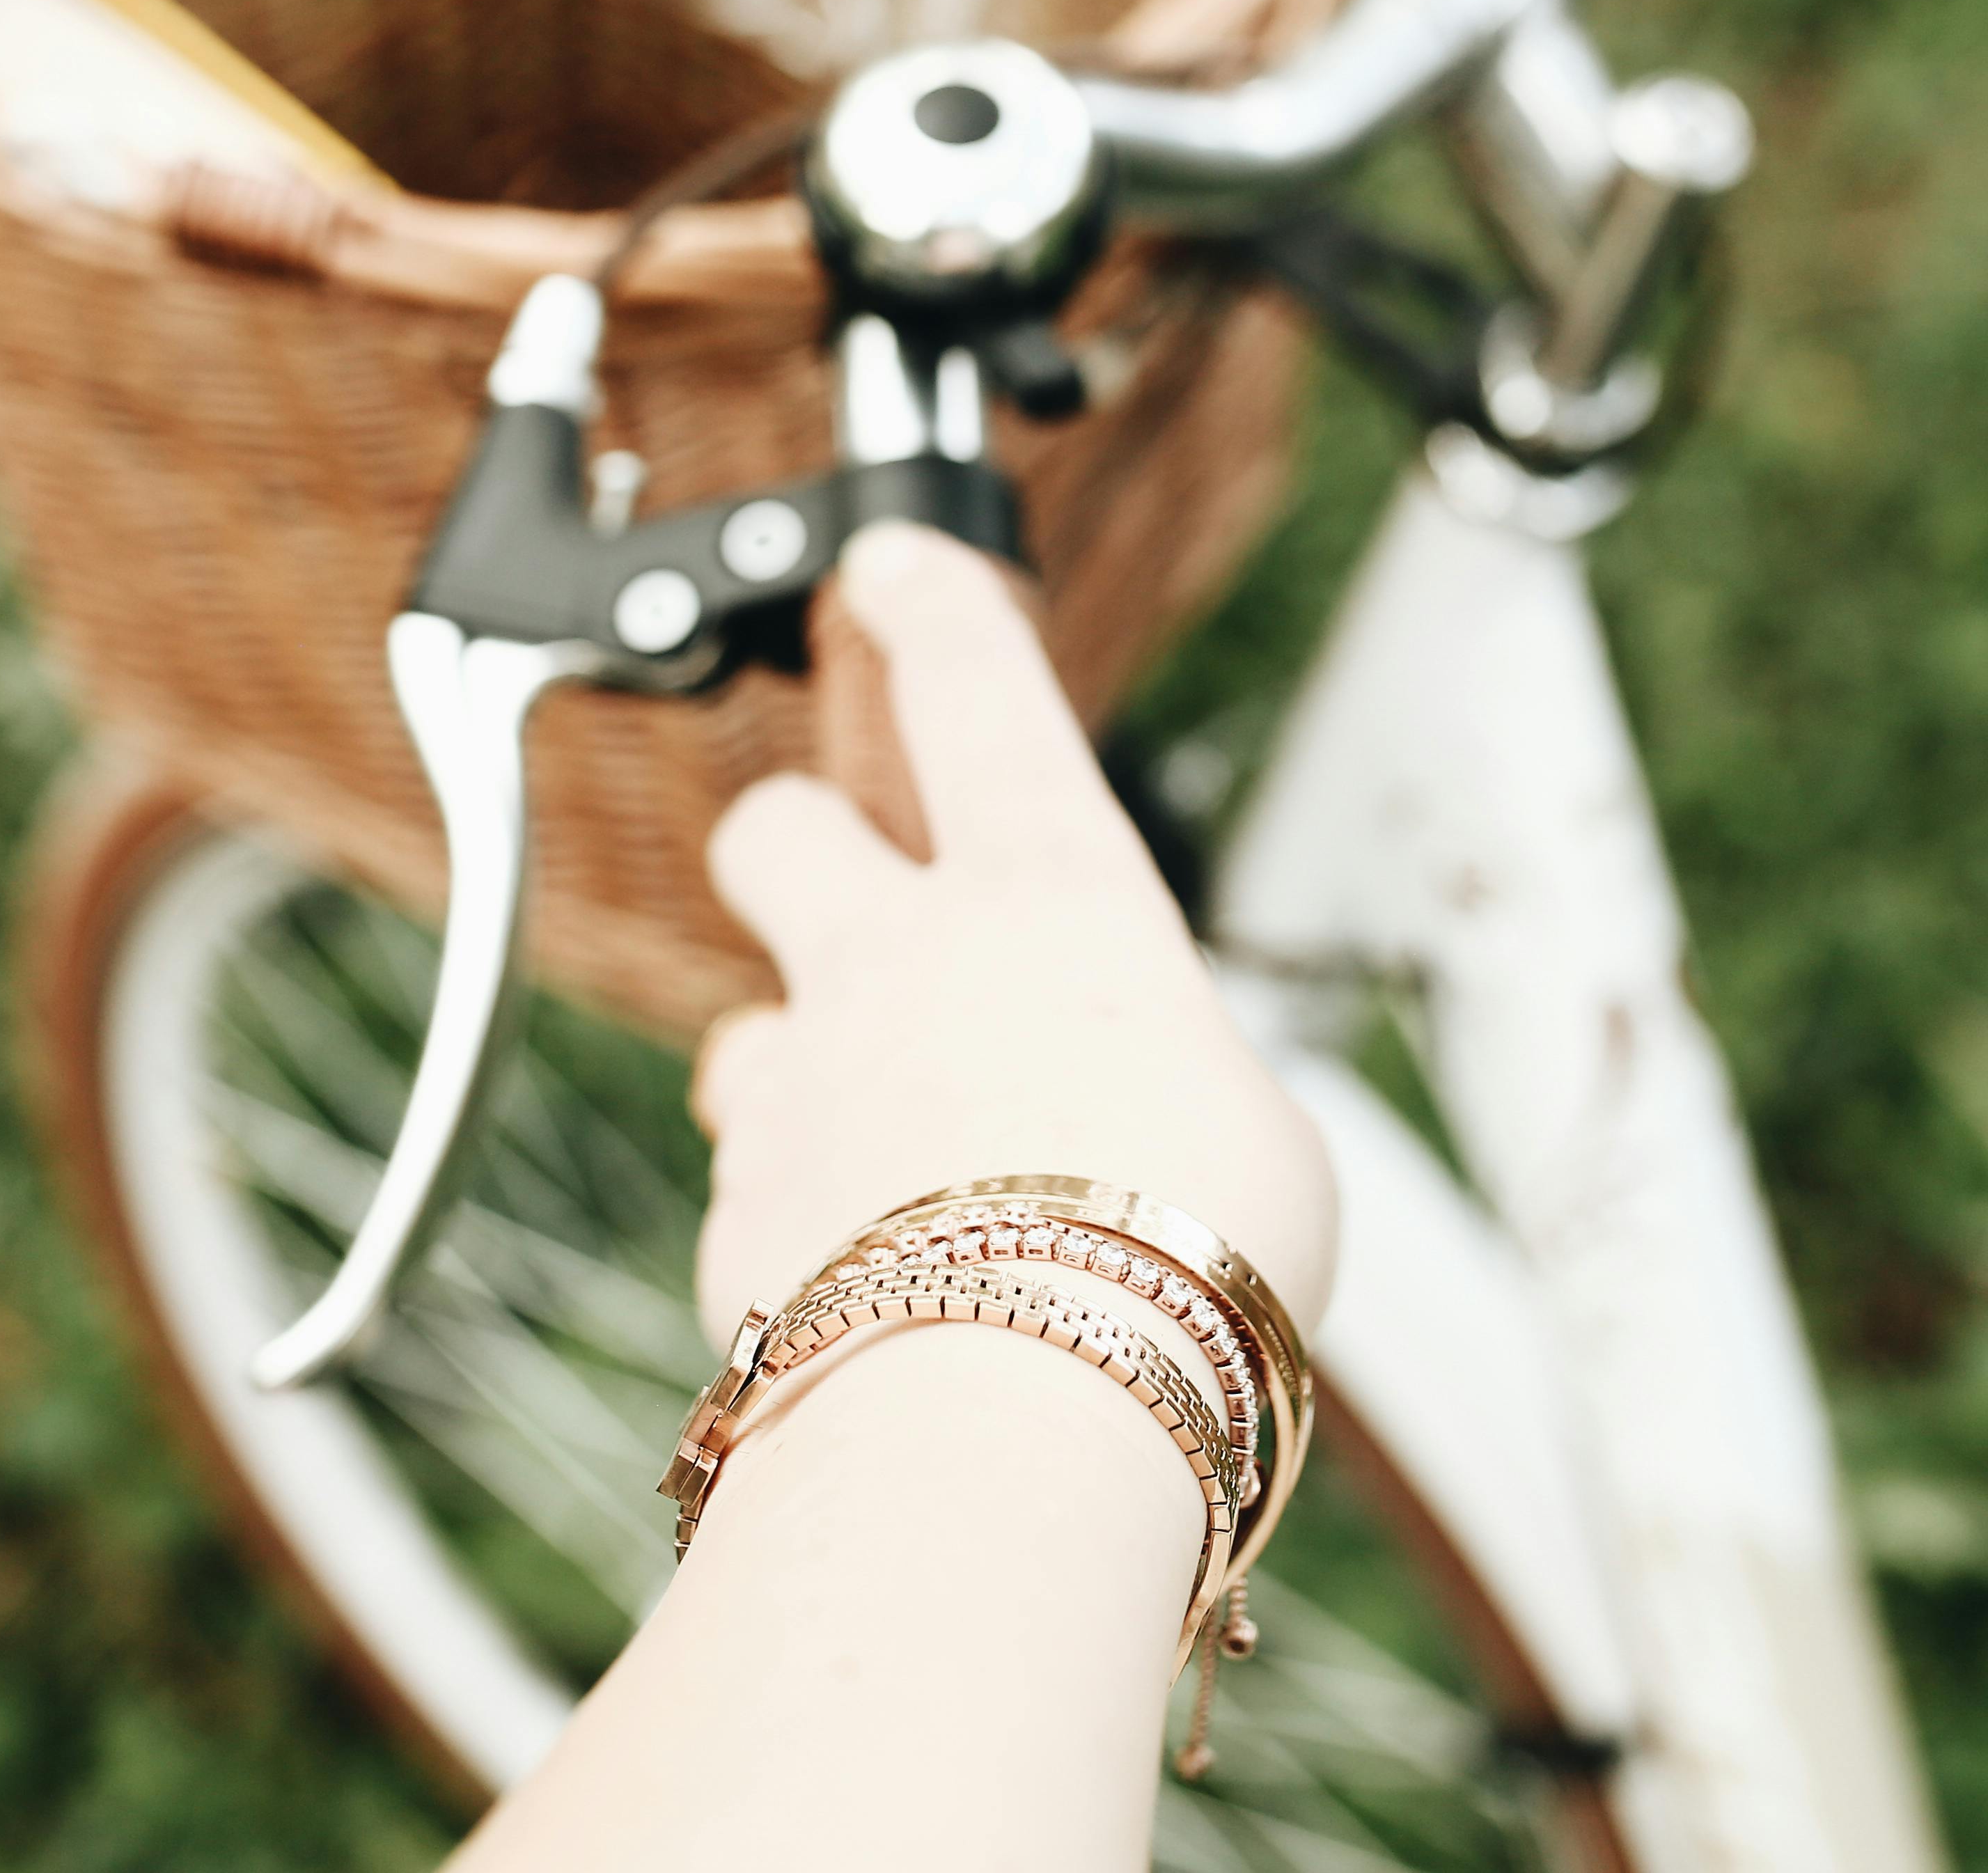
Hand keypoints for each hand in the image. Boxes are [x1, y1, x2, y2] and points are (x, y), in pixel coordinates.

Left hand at [689, 523, 1336, 1339]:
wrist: (1024, 1427)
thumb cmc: (1183, 1279)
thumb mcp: (1250, 1140)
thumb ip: (1152, 1080)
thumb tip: (1102, 1113)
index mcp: (1055, 905)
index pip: (981, 695)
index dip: (938, 607)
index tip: (895, 560)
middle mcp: (900, 963)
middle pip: (783, 827)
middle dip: (800, 843)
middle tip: (843, 899)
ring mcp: (801, 1082)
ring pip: (747, 1033)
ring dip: (800, 1076)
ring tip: (897, 1182)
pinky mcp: (737, 1215)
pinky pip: (750, 1200)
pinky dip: (800, 1239)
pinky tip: (883, 1309)